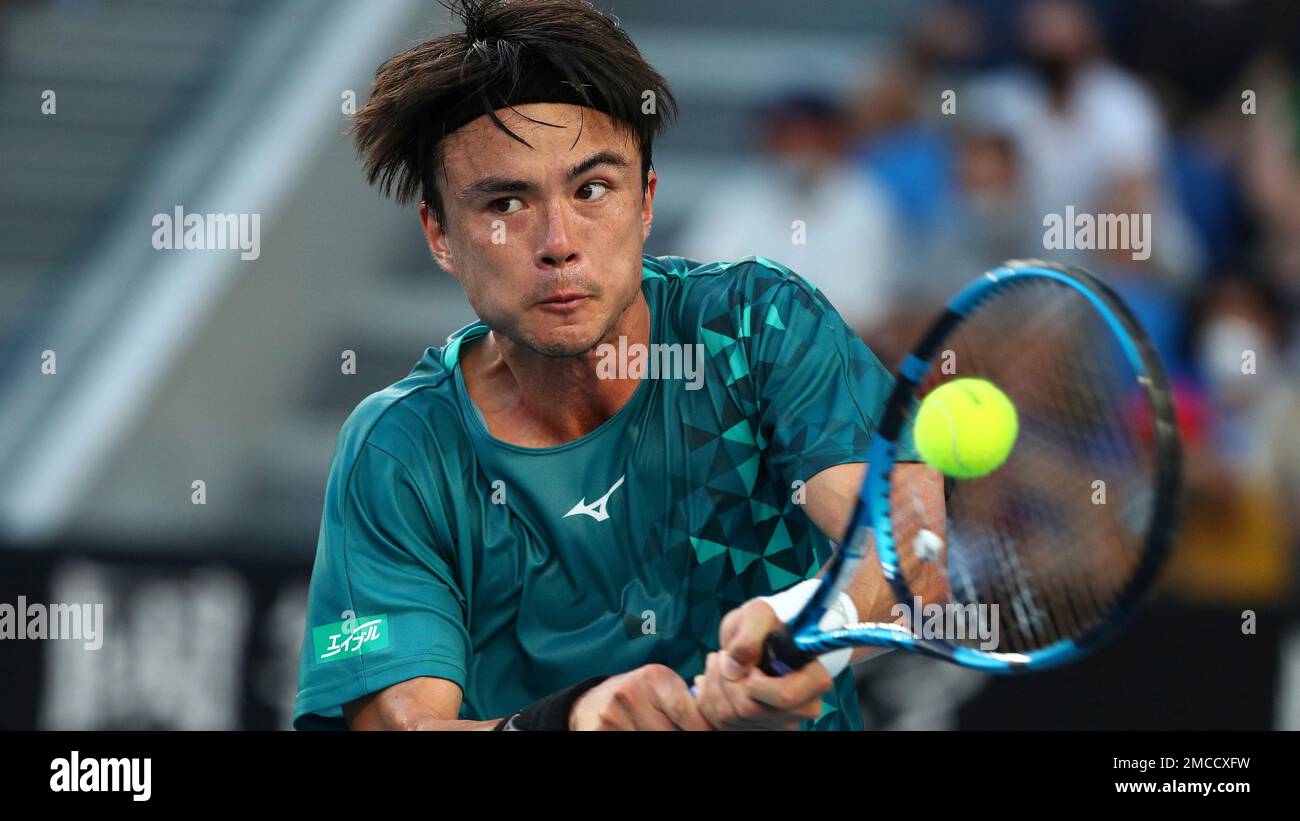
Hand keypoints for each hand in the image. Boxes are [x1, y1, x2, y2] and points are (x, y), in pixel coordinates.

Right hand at [569, 664, 712, 729]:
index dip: (702, 729)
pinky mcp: (600, 730)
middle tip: (681, 731)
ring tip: (659, 729)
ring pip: (652, 739)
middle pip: (671, 732)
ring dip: (664, 740)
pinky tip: (643, 733)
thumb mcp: (661, 690)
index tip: (710, 733)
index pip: (686, 711)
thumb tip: (718, 723)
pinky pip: (634, 744)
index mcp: (654, 677)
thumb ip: (688, 703)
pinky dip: (643, 742)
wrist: (591, 703)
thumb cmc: (638, 698)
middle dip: (682, 736)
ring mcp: (613, 714)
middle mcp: (632, 692)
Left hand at [693, 599, 831, 730]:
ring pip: (730, 719)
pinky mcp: (757, 728)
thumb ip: (750, 636)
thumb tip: (734, 668)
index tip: (748, 663)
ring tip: (717, 663)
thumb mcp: (759, 615)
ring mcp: (780, 722)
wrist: (760, 637)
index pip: (783, 695)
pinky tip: (712, 681)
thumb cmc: (767, 624)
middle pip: (749, 710)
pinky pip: (720, 725)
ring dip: (712, 687)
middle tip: (722, 656)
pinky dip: (708, 701)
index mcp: (814, 680)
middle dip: (725, 679)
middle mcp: (802, 708)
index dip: (754, 681)